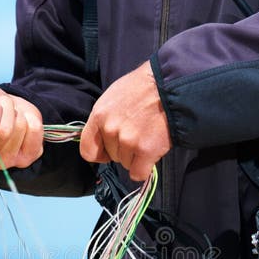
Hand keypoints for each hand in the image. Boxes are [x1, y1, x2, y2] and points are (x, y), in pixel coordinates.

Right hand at [0, 82, 43, 169]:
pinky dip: (30, 117)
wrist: (5, 107)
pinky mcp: (28, 156)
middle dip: (4, 108)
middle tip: (0, 105)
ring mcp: (8, 160)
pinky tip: (22, 120)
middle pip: (4, 132)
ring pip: (20, 128)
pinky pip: (35, 130)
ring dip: (16, 112)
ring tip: (10, 112)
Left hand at [79, 61, 171, 180]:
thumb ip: (105, 119)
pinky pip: (138, 173)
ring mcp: (128, 141)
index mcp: (99, 115)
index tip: (108, 152)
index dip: (99, 154)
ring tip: (149, 136)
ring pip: (126, 164)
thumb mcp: (114, 96)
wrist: (170, 85)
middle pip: (112, 156)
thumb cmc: (143, 87)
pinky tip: (151, 155)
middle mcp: (110, 130)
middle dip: (124, 150)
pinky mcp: (146, 150)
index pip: (87, 150)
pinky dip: (144, 169)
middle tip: (139, 133)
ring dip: (137, 156)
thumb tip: (104, 136)